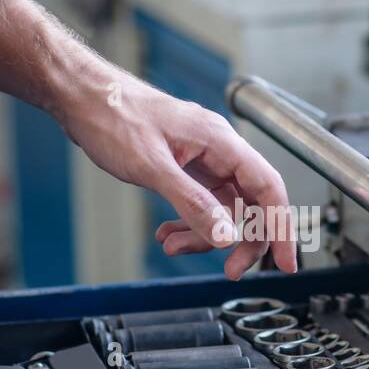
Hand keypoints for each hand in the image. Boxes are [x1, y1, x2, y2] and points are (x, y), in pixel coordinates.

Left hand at [60, 70, 296, 279]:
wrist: (82, 98)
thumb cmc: (112, 116)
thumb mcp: (152, 167)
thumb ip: (192, 203)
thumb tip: (225, 236)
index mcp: (220, 142)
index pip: (268, 188)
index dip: (281, 227)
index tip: (286, 262)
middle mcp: (218, 149)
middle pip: (252, 202)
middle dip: (243, 240)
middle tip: (231, 270)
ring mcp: (202, 158)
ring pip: (223, 207)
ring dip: (205, 235)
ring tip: (174, 248)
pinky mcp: (184, 166)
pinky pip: (200, 202)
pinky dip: (188, 223)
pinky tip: (167, 234)